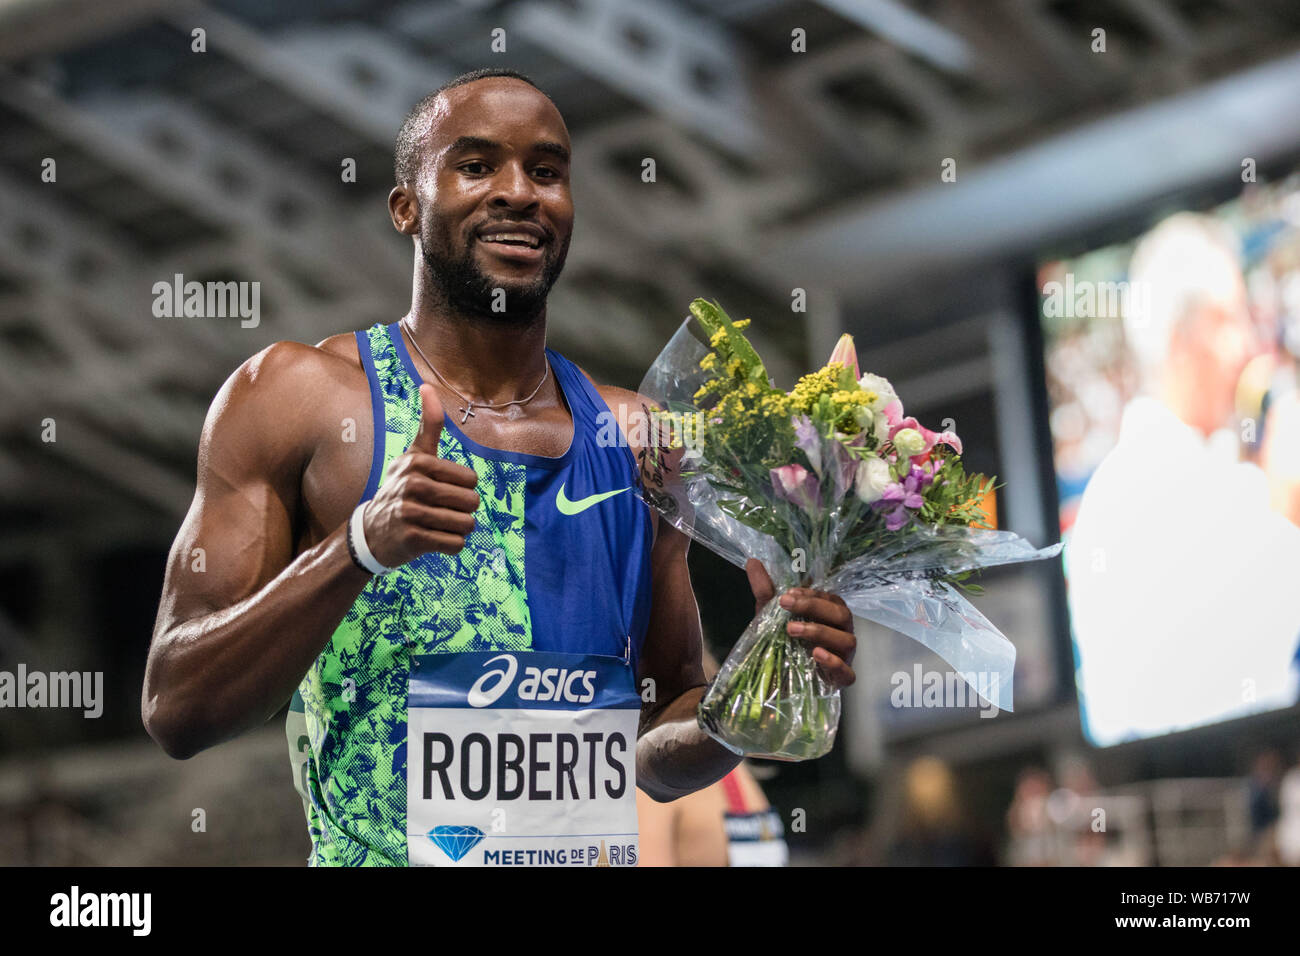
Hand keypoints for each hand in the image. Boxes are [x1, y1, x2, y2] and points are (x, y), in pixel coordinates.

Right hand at [361, 384, 479, 565]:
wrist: (372, 532)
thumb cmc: (402, 490)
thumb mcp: (413, 457)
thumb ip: (428, 425)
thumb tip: (427, 384)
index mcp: (417, 462)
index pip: (471, 479)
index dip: (463, 488)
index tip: (441, 489)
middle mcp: (412, 484)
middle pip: (472, 502)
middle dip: (462, 511)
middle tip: (439, 511)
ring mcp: (410, 512)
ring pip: (466, 524)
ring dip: (457, 529)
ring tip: (437, 525)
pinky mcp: (412, 539)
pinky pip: (456, 545)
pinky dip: (450, 546)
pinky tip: (433, 540)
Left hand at [745, 558, 856, 688]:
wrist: (775, 680)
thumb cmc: (781, 643)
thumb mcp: (770, 617)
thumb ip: (765, 590)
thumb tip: (752, 561)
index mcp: (830, 615)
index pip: (830, 599)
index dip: (810, 595)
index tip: (786, 595)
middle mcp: (842, 633)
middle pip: (841, 615)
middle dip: (814, 607)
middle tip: (785, 605)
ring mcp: (844, 657)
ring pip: (847, 641)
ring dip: (819, 632)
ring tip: (791, 630)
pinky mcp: (840, 680)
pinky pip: (847, 673)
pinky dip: (834, 662)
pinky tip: (816, 654)